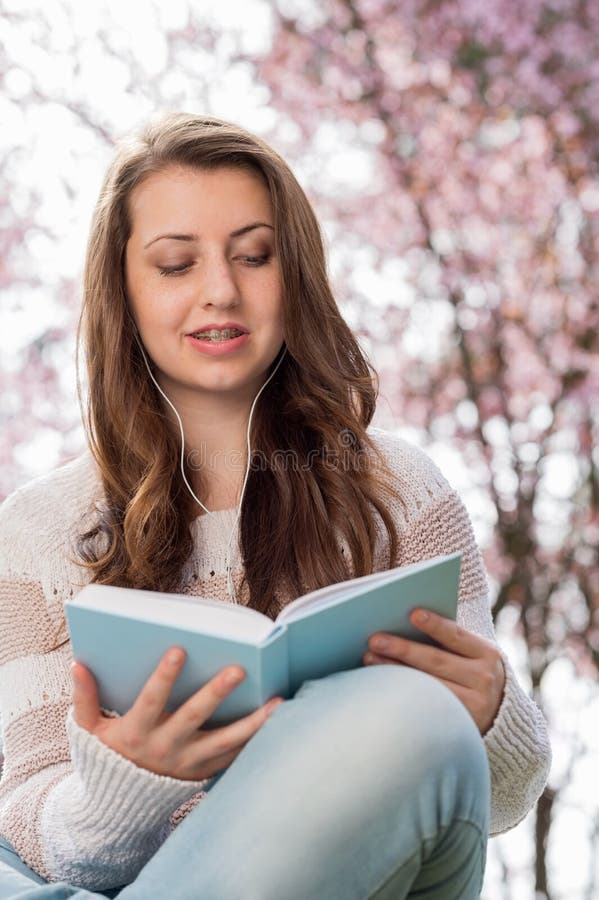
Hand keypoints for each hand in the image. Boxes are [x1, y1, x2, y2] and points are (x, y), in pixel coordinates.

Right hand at [71, 648, 283, 780]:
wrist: (120, 809)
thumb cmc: (107, 756)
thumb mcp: (88, 731)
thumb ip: (84, 699)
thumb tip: (78, 665)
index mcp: (136, 732)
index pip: (152, 700)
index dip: (164, 676)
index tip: (179, 649)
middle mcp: (165, 748)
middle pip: (194, 717)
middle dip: (216, 692)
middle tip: (238, 668)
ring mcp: (188, 763)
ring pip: (225, 741)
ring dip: (253, 722)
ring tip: (277, 701)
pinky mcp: (204, 773)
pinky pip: (234, 757)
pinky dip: (256, 741)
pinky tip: (277, 721)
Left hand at [363, 609, 505, 734]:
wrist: (499, 714)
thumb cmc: (471, 672)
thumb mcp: (472, 655)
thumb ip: (448, 641)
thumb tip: (402, 621)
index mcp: (487, 654)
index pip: (457, 635)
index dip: (435, 625)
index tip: (412, 613)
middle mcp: (484, 679)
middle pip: (436, 661)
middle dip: (403, 648)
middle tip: (374, 639)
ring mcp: (475, 705)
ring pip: (428, 685)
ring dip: (395, 670)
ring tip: (369, 657)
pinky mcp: (460, 725)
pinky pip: (426, 707)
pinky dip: (402, 693)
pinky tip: (382, 684)